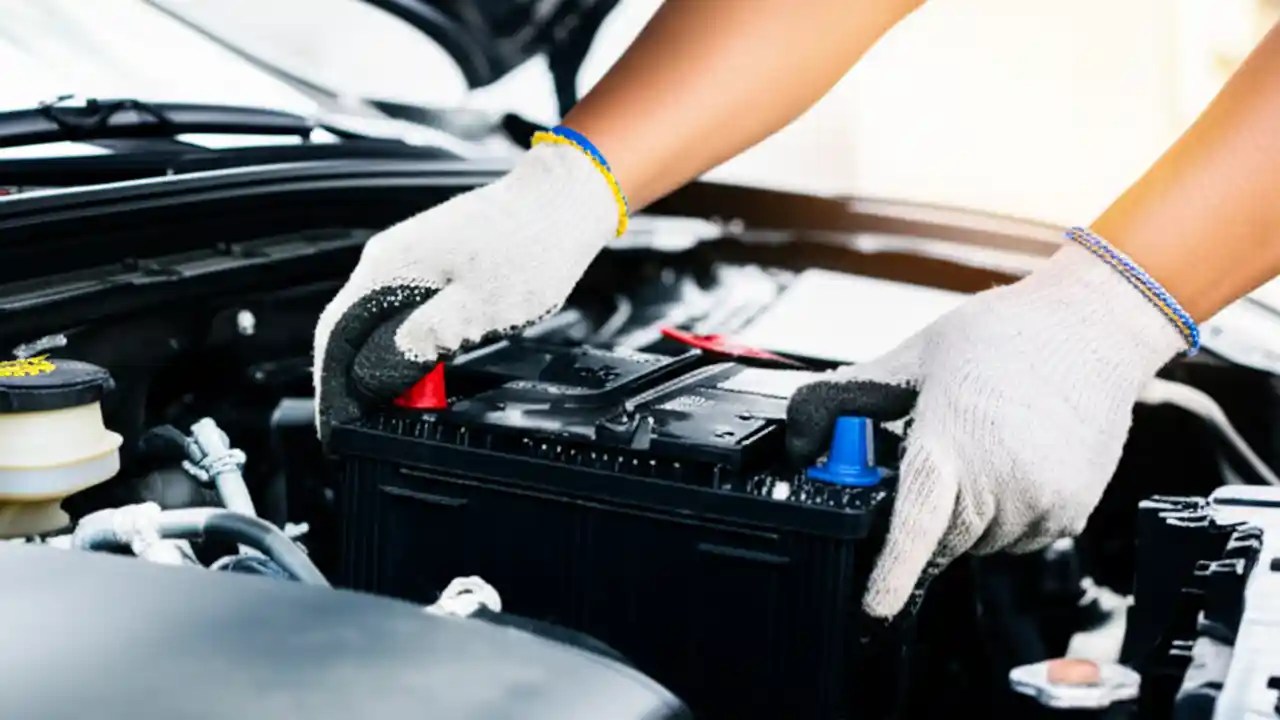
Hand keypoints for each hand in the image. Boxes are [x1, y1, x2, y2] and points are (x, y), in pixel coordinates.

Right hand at [313, 143, 617, 441]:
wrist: (564, 201)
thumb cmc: (531, 245)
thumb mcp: (478, 307)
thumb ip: (422, 340)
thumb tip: (375, 375)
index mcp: (388, 267)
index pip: (334, 335)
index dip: (331, 387)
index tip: (337, 426)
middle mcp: (389, 259)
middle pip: (349, 330)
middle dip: (354, 381)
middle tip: (365, 425)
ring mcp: (410, 258)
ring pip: (376, 323)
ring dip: (380, 365)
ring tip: (395, 404)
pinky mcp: (433, 262)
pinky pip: (400, 311)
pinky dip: (404, 345)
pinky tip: (422, 367)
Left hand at [786, 243, 1184, 618]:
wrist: (1090, 327)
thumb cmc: (1000, 337)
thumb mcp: (911, 359)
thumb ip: (846, 399)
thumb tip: (800, 439)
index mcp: (950, 443)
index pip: (916, 526)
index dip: (893, 574)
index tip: (876, 608)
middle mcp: (1000, 482)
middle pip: (943, 540)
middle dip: (930, 515)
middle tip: (945, 455)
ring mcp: (1042, 502)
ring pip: (983, 543)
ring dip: (973, 516)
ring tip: (990, 446)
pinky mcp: (1073, 513)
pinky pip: (1023, 538)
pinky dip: (1011, 515)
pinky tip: (1019, 460)